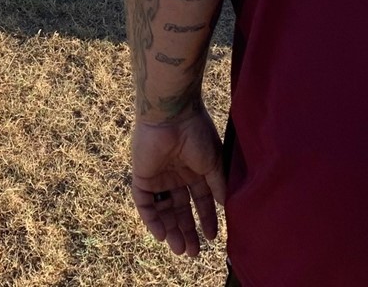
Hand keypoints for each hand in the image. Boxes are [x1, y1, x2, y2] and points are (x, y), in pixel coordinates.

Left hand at [130, 106, 225, 256]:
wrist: (172, 114)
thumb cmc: (197, 133)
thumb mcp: (214, 163)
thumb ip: (218, 186)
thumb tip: (226, 208)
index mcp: (194, 170)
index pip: (200, 201)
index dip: (205, 219)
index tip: (212, 237)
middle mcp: (176, 175)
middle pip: (180, 210)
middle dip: (187, 231)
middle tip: (193, 253)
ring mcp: (158, 176)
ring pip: (163, 211)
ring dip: (171, 230)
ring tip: (180, 249)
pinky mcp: (141, 176)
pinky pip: (144, 203)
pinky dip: (152, 220)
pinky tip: (162, 235)